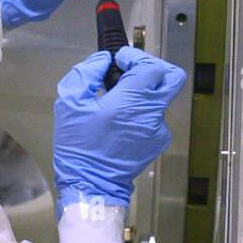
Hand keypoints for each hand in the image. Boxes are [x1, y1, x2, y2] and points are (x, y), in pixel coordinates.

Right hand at [52, 47, 186, 210]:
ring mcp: (158, 130)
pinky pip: (156, 117)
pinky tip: (122, 119)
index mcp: (130, 102)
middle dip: (155, 67)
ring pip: (162, 98)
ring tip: (119, 99)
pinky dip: (142, 111)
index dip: (136, 57)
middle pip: (173, 77)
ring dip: (144, 92)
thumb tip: (103, 60)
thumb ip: (86, 73)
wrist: (90, 185)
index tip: (120, 60)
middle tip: (134, 70)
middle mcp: (151, 115)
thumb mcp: (69, 103)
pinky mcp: (157, 142)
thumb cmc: (79, 148)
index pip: (151, 66)